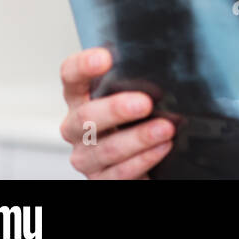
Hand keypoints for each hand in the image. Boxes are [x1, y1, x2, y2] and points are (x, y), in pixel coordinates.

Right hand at [59, 47, 173, 178]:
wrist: (138, 159)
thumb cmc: (136, 119)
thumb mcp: (134, 94)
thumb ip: (139, 79)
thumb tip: (167, 63)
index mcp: (81, 98)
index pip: (71, 77)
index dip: (83, 66)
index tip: (105, 58)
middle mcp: (76, 128)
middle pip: (85, 117)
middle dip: (116, 109)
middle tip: (145, 103)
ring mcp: (86, 156)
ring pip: (106, 149)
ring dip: (139, 138)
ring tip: (165, 129)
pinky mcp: (100, 180)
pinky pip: (119, 173)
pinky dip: (143, 160)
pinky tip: (162, 148)